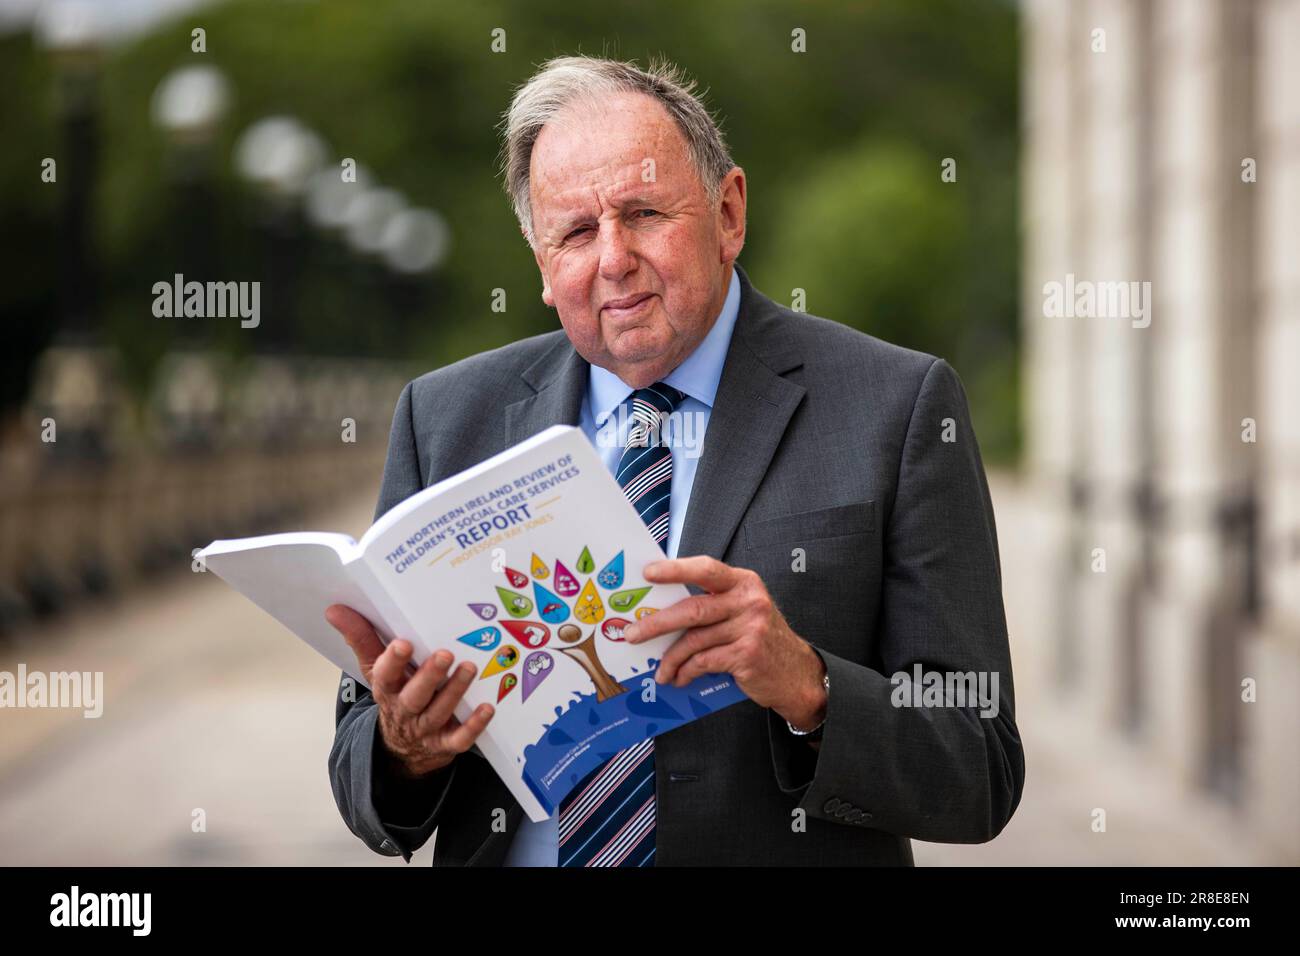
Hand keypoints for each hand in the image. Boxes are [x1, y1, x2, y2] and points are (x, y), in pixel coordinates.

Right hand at [326, 604, 494, 777]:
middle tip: (446, 654)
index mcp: (386, 689)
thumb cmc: (395, 695)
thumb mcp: (376, 669)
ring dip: (455, 691)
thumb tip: (334, 609)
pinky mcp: (445, 744)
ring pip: (439, 712)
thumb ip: (362, 638)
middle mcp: (404, 710)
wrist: (402, 748)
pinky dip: (474, 725)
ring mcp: (425, 729)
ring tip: (469, 668)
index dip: (393, 661)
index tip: (403, 644)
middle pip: (414, 696)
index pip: (384, 675)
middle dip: (429, 676)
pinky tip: (488, 708)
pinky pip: (460, 738)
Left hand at [622, 556, 826, 729]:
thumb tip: (662, 609)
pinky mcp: (747, 655)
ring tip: (659, 670)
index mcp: (744, 582)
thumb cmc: (760, 638)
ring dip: (670, 658)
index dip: (675, 569)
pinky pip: (704, 662)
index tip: (649, 573)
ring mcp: (750, 628)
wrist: (796, 673)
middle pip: (693, 608)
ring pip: (694, 640)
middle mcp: (749, 601)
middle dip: (657, 623)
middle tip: (632, 633)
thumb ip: (713, 604)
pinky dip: (687, 671)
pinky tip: (680, 678)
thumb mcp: (743, 611)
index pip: (706, 569)